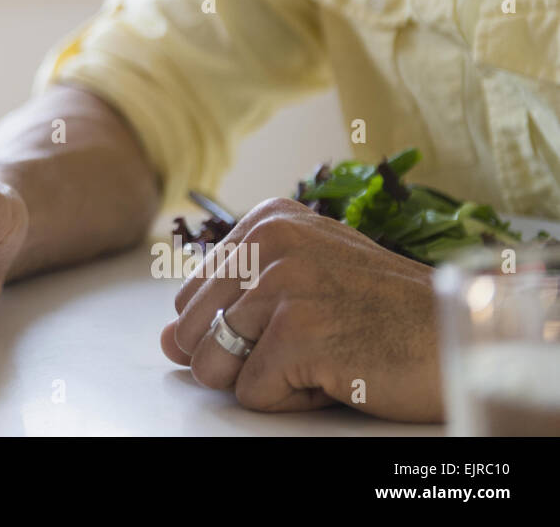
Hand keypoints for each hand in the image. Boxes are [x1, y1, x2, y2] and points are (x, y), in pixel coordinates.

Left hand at [160, 197, 441, 420]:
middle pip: (192, 332)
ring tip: (324, 356)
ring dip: (268, 380)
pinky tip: (338, 374)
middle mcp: (271, 242)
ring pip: (213, 367)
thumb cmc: (383, 313)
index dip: (232, 329)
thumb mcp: (300, 287)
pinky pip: (254, 394)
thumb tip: (166, 341)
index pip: (190, 296)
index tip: (295, 320)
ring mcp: (284, 285)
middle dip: (238, 359)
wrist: (456, 338)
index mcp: (267, 221)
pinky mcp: (299, 333)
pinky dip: (294, 401)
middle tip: (308, 345)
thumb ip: (229, 305)